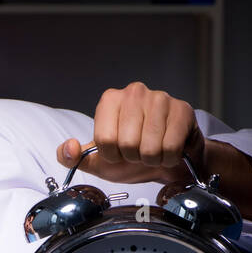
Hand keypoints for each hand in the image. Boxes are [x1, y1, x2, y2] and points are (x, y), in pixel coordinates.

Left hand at [56, 82, 205, 184]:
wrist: (169, 160)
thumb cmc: (133, 157)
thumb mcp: (98, 160)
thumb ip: (73, 157)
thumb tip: (69, 148)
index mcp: (110, 100)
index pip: (104, 140)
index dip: (113, 155)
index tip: (119, 152)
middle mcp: (134, 92)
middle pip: (127, 144)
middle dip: (134, 158)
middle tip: (139, 152)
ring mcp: (160, 98)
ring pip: (149, 148)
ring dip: (152, 159)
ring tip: (154, 151)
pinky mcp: (182, 110)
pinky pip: (170, 148)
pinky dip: (169, 158)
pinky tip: (170, 149)